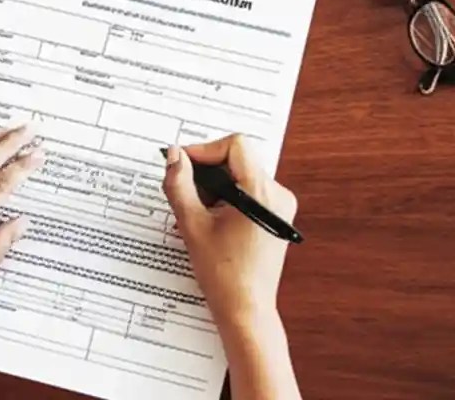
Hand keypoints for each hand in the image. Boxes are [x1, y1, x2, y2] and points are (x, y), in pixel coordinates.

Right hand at [162, 135, 297, 335]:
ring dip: (215, 189)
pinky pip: (249, 192)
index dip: (204, 150)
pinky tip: (211, 222)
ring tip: (198, 215)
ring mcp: (280, 206)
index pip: (235, 145)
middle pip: (237, 160)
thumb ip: (179, 184)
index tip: (181, 164)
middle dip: (207, 174)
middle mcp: (278, 195)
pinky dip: (227, 199)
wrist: (246, 309)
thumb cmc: (223, 274)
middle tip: (187, 197)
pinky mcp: (277, 216)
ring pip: (241, 176)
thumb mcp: (192, 224)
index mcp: (262, 192)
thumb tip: (174, 156)